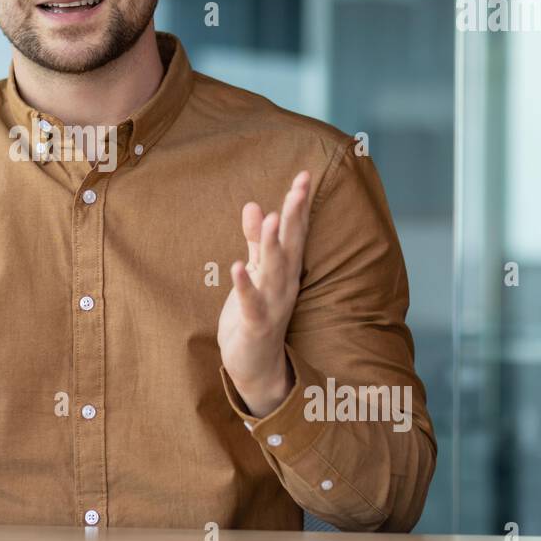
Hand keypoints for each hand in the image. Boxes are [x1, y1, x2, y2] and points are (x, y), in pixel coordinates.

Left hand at [217, 171, 312, 416]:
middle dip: (294, 215)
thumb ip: (254, 240)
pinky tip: (237, 266)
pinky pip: (250, 302)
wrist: (256, 365)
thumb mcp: (255, 272)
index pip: (294, 232)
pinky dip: (244, 285)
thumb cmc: (255, 314)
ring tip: (272, 218)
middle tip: (299, 185)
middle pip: (290, 245)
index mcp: (284, 270)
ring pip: (273, 270)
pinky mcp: (254, 324)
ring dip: (271, 245)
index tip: (303, 176)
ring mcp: (271, 304)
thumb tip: (253, 205)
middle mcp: (283, 284)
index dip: (298, 204)